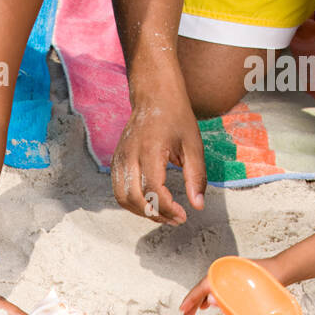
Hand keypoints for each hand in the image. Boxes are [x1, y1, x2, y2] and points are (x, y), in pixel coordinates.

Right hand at [111, 76, 206, 225]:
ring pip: (123, 199)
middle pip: (136, 199)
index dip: (168, 209)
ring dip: (143, 212)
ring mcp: (119, 158)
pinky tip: (151, 203)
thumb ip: (196, 177)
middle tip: (175, 219)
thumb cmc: (176, 117)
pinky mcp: (116, 162)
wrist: (154, 95)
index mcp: (150, 148)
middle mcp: (130, 154)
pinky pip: (119, 192)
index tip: (183, 215)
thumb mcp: (193, 145)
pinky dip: (134, 204)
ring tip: (163, 214)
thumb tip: (198, 205)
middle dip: (156, 215)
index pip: (153, 190)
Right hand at [180, 256, 281, 314]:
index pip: (204, 285)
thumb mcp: (251, 289)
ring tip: (192, 313)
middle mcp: (226, 272)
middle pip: (204, 287)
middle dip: (193, 301)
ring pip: (209, 288)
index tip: (183, 308)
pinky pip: (217, 289)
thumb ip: (232, 295)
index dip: (192, 297)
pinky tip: (207, 305)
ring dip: (199, 300)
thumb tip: (210, 301)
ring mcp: (229, 276)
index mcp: (226, 271)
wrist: (283, 270)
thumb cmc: (271, 277)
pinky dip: (209, 297)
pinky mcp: (234, 281)